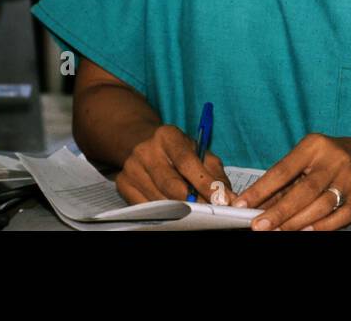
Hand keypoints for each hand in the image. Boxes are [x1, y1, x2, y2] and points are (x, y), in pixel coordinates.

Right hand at [114, 124, 233, 204]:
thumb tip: (228, 199)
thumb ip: (215, 174)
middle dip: (194, 202)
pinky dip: (165, 215)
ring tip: (198, 215)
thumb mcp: (199, 153)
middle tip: (210, 213)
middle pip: (171, 184)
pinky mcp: (123, 184)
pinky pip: (147, 207)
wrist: (143, 144)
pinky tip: (177, 215)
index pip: (187, 161)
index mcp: (168, 136)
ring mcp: (132, 168)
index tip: (220, 200)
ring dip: (181, 211)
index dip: (204, 183)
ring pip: (160, 199)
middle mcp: (146, 150)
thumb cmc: (178, 151)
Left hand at [231, 134, 350, 230]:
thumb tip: (258, 202)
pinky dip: (320, 227)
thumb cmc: (335, 156)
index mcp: (315, 146)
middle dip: (278, 212)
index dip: (261, 189)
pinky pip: (338, 218)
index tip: (243, 204)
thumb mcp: (310, 157)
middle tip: (259, 225)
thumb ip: (286, 179)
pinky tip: (305, 231)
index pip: (283, 170)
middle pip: (302, 191)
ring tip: (278, 231)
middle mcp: (333, 161)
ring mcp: (349, 180)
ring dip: (296, 223)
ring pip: (319, 206)